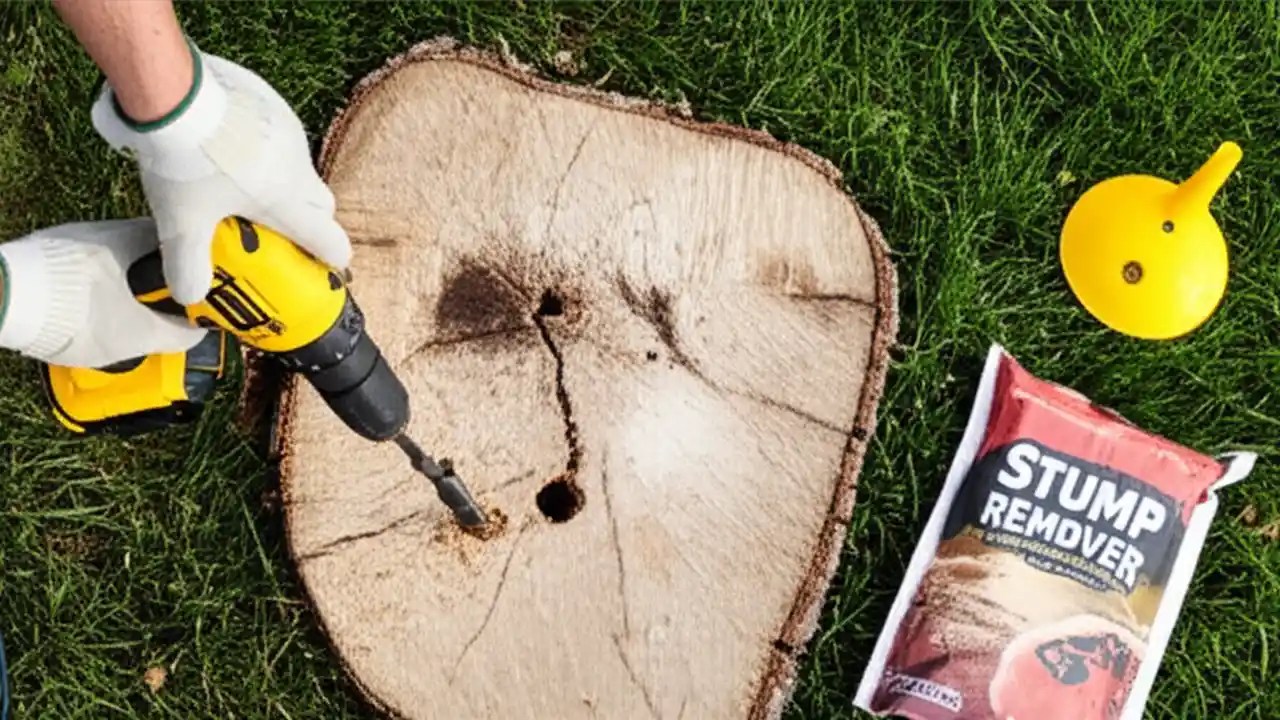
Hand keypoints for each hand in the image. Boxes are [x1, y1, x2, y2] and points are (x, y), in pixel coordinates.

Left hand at [0, 219, 206, 367]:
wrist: (3, 303)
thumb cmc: (77, 314)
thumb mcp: (135, 334)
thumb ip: (174, 333)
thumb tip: (196, 334)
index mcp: (127, 239)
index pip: (174, 237)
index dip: (191, 258)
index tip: (203, 278)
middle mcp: (99, 231)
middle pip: (143, 248)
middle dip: (157, 275)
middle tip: (169, 301)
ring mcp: (68, 241)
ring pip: (112, 259)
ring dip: (125, 281)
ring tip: (132, 310)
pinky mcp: (44, 255)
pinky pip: (83, 268)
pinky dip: (96, 286)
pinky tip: (93, 309)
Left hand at [89, 43, 350, 304]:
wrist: (173, 92)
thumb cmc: (187, 162)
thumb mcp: (181, 221)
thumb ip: (188, 263)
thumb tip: (191, 295)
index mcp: (285, 201)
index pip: (328, 238)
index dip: (333, 257)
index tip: (332, 266)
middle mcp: (297, 168)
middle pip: (322, 204)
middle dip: (311, 221)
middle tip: (283, 233)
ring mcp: (288, 133)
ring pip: (300, 169)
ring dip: (286, 184)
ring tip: (245, 189)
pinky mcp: (271, 106)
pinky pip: (280, 137)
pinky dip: (266, 152)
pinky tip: (230, 151)